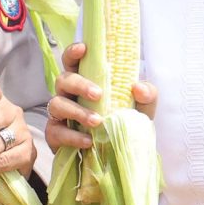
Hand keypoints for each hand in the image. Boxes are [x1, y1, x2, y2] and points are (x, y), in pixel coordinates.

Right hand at [45, 40, 155, 155]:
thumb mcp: (142, 109)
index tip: (84, 49)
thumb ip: (147, 96)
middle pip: (63, 79)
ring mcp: (60, 115)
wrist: (118, 155)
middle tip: (98, 94)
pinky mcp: (56, 135)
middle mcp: (69, 95)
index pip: (73, 61)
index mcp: (86, 82)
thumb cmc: (124, 124)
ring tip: (96, 121)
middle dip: (79, 84)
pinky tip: (88, 141)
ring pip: (57, 104)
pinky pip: (57, 132)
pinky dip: (73, 136)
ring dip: (77, 111)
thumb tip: (139, 88)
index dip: (73, 52)